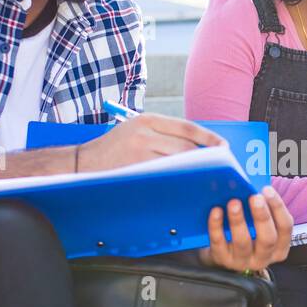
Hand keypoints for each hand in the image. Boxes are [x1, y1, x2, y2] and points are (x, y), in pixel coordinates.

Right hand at [80, 113, 225, 170]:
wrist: (82, 162)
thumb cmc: (114, 148)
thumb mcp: (136, 130)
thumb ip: (163, 134)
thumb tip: (198, 147)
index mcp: (148, 120)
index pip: (187, 127)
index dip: (209, 138)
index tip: (223, 147)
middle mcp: (144, 132)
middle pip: (186, 147)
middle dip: (205, 159)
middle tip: (219, 168)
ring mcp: (139, 152)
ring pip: (177, 163)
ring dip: (194, 172)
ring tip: (206, 178)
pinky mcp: (134, 170)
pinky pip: (164, 177)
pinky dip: (177, 181)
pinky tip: (185, 187)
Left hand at [198, 185, 292, 271]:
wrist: (223, 254)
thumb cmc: (246, 232)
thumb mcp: (258, 224)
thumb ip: (261, 207)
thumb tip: (254, 181)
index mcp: (279, 246)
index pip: (285, 227)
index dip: (278, 208)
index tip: (267, 190)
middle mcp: (264, 257)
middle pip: (268, 238)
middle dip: (262, 216)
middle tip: (255, 197)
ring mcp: (243, 261)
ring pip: (243, 242)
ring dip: (239, 220)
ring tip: (234, 202)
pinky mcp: (223, 260)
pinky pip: (219, 243)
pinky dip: (217, 226)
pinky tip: (216, 211)